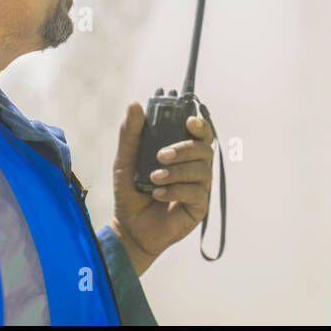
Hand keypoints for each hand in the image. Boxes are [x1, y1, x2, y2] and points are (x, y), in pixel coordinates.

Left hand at [109, 101, 215, 275]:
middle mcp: (194, 167)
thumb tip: (134, 104)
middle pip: (205, 148)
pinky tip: (158, 194)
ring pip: (202, 170)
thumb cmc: (130, 191)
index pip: (200, 132)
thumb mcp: (125, 160)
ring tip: (154, 178)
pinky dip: (175, 190)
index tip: (189, 121)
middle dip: (184, 149)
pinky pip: (196, 193)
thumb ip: (131, 133)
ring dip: (177, 171)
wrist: (128, 227)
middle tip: (160, 155)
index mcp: (182, 152)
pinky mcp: (199, 207)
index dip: (200, 124)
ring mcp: (199, 187)